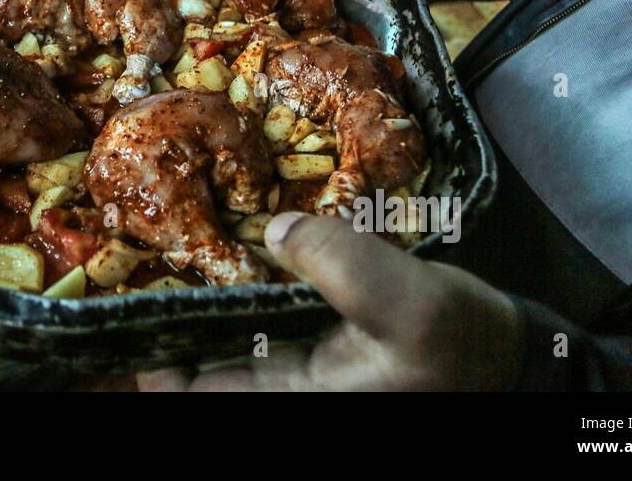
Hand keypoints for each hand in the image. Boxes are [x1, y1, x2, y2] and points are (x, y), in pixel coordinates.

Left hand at [138, 211, 523, 390]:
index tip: (125, 308)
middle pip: (201, 362)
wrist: (506, 351)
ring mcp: (295, 362)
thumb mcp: (406, 305)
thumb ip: (341, 264)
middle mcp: (284, 386)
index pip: (197, 394)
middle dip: (169, 317)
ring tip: (170, 241)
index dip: (154, 363)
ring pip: (225, 334)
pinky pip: (256, 313)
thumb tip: (277, 231)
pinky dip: (240, 282)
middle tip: (138, 255)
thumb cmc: (458, 343)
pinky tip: (232, 242)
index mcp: (294, 399)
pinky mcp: (310, 335)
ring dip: (202, 295)